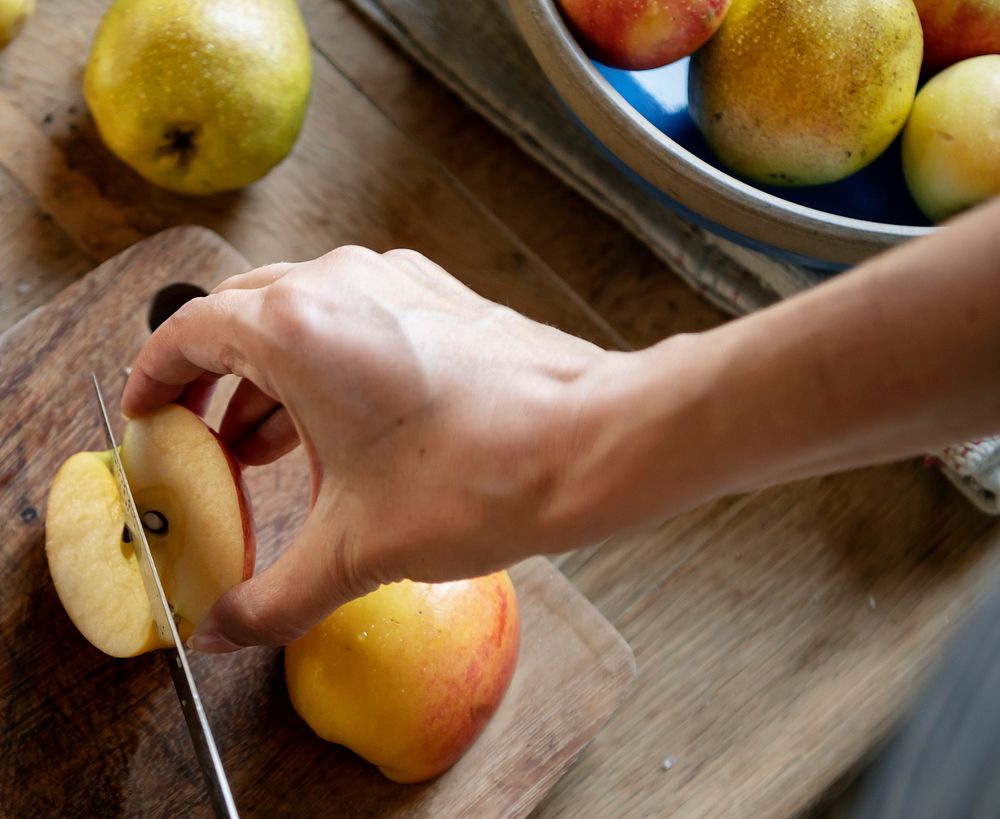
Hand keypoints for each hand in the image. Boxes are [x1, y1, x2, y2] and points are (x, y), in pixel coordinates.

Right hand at [122, 246, 606, 650]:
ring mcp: (394, 281)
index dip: (153, 375)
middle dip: (209, 377)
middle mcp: (340, 283)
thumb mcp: (357, 547)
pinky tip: (337, 427)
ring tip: (260, 445)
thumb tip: (225, 631)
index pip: (187, 331)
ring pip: (300, 312)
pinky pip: (354, 316)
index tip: (145, 412)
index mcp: (298, 326)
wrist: (592, 443)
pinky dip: (325, 361)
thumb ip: (274, 596)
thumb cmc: (479, 478)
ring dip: (268, 374)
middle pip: (238, 314)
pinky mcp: (437, 295)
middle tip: (198, 437)